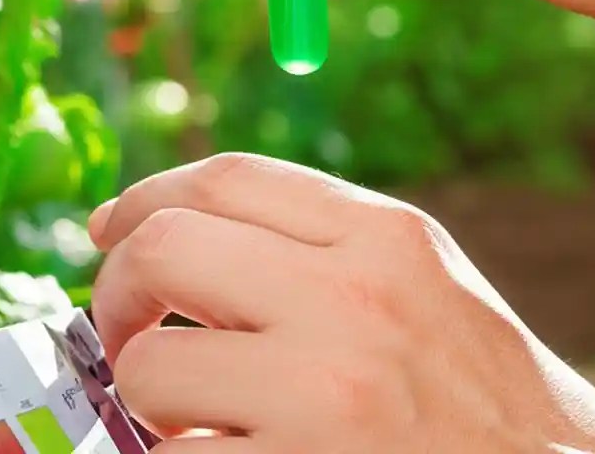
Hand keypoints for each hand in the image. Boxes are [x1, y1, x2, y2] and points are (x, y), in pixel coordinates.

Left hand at [89, 153, 594, 452]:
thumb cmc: (483, 396)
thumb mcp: (423, 284)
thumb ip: (320, 247)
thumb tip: (180, 233)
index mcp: (384, 237)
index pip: (226, 179)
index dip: (145, 197)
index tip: (110, 228)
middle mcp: (353, 299)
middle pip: (166, 249)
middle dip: (119, 290)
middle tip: (127, 328)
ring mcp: (326, 394)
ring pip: (151, 365)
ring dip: (151, 397)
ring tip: (193, 415)